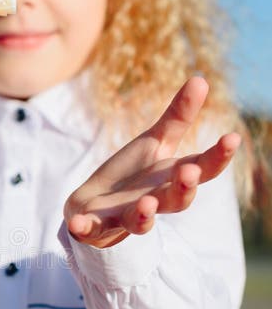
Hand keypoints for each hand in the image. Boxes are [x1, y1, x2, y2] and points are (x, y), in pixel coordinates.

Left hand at [63, 77, 240, 248]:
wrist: (93, 204)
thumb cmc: (132, 173)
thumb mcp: (154, 142)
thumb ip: (177, 117)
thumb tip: (202, 79)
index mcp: (171, 179)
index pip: (202, 169)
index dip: (218, 156)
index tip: (232, 137)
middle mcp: (155, 201)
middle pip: (177, 200)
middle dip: (184, 188)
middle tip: (188, 172)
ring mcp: (126, 216)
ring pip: (140, 221)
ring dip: (144, 214)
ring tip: (146, 204)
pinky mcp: (97, 226)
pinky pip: (91, 230)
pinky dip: (84, 228)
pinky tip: (76, 224)